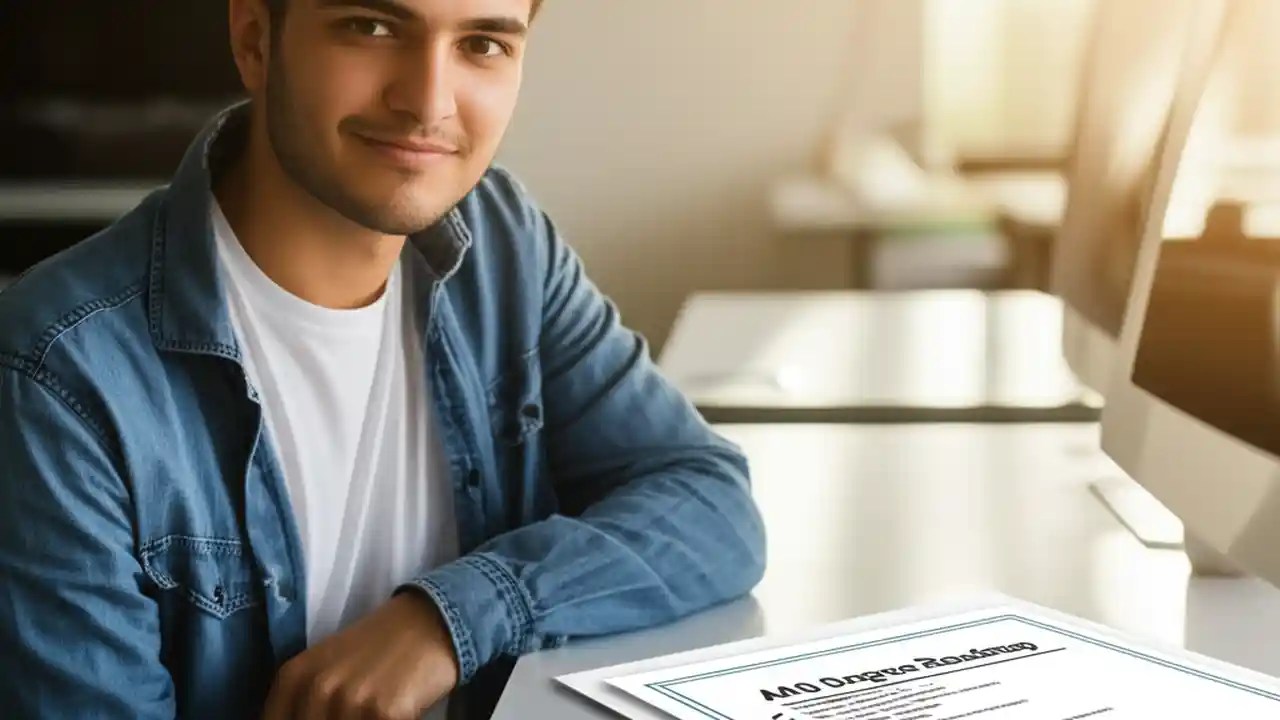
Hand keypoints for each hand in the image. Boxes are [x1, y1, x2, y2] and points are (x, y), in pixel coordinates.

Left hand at [262, 592, 459, 719]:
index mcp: (293, 677)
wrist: (429, 622)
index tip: (320, 718)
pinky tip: (395, 714)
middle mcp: (316, 688)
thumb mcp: (326, 668)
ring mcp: (350, 700)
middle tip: (356, 712)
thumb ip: (302, 701)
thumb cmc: (378, 648)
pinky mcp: (385, 713)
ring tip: (372, 712)